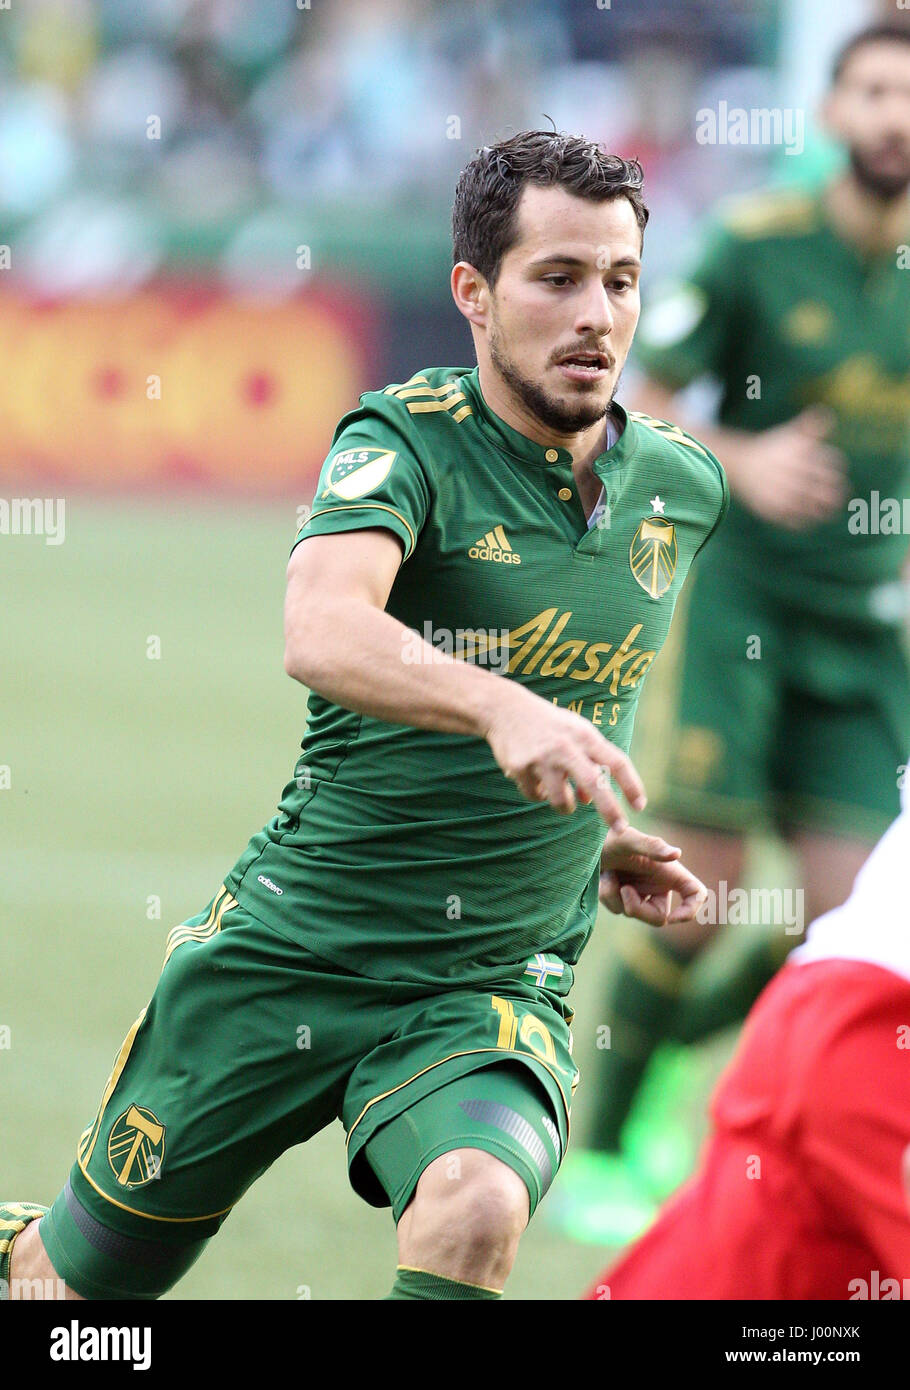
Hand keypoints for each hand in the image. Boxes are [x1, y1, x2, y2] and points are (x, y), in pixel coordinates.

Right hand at [482, 683, 645, 832]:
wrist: (505, 709)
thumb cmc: (550, 726)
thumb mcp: (575, 735)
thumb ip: (588, 764)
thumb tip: (589, 801)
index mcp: (584, 736)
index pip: (616, 761)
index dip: (631, 784)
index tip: (640, 805)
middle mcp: (565, 747)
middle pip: (594, 783)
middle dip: (609, 809)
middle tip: (620, 828)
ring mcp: (541, 758)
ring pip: (561, 800)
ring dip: (566, 807)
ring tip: (564, 800)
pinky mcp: (520, 768)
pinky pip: (536, 796)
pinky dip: (539, 794)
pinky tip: (535, 779)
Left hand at [599, 825, 706, 924]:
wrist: (584, 838)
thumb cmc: (609, 835)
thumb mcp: (627, 839)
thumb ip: (650, 846)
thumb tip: (676, 854)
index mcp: (668, 870)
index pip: (696, 894)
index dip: (692, 909)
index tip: (673, 918)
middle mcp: (657, 883)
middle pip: (659, 916)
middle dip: (638, 908)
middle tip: (623, 890)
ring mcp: (640, 891)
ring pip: (634, 913)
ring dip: (616, 897)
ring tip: (608, 874)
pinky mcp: (623, 896)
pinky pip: (619, 909)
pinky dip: (608, 896)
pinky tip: (603, 878)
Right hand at [734, 408, 845, 529]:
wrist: (738, 465)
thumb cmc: (772, 449)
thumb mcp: (790, 432)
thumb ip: (811, 425)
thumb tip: (829, 416)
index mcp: (797, 455)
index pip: (828, 464)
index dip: (837, 469)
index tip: (838, 475)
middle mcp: (788, 475)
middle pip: (822, 489)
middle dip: (835, 493)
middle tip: (842, 496)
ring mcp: (779, 494)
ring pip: (809, 508)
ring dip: (824, 511)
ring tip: (830, 512)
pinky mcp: (770, 509)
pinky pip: (793, 520)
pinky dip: (805, 522)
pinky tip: (811, 519)